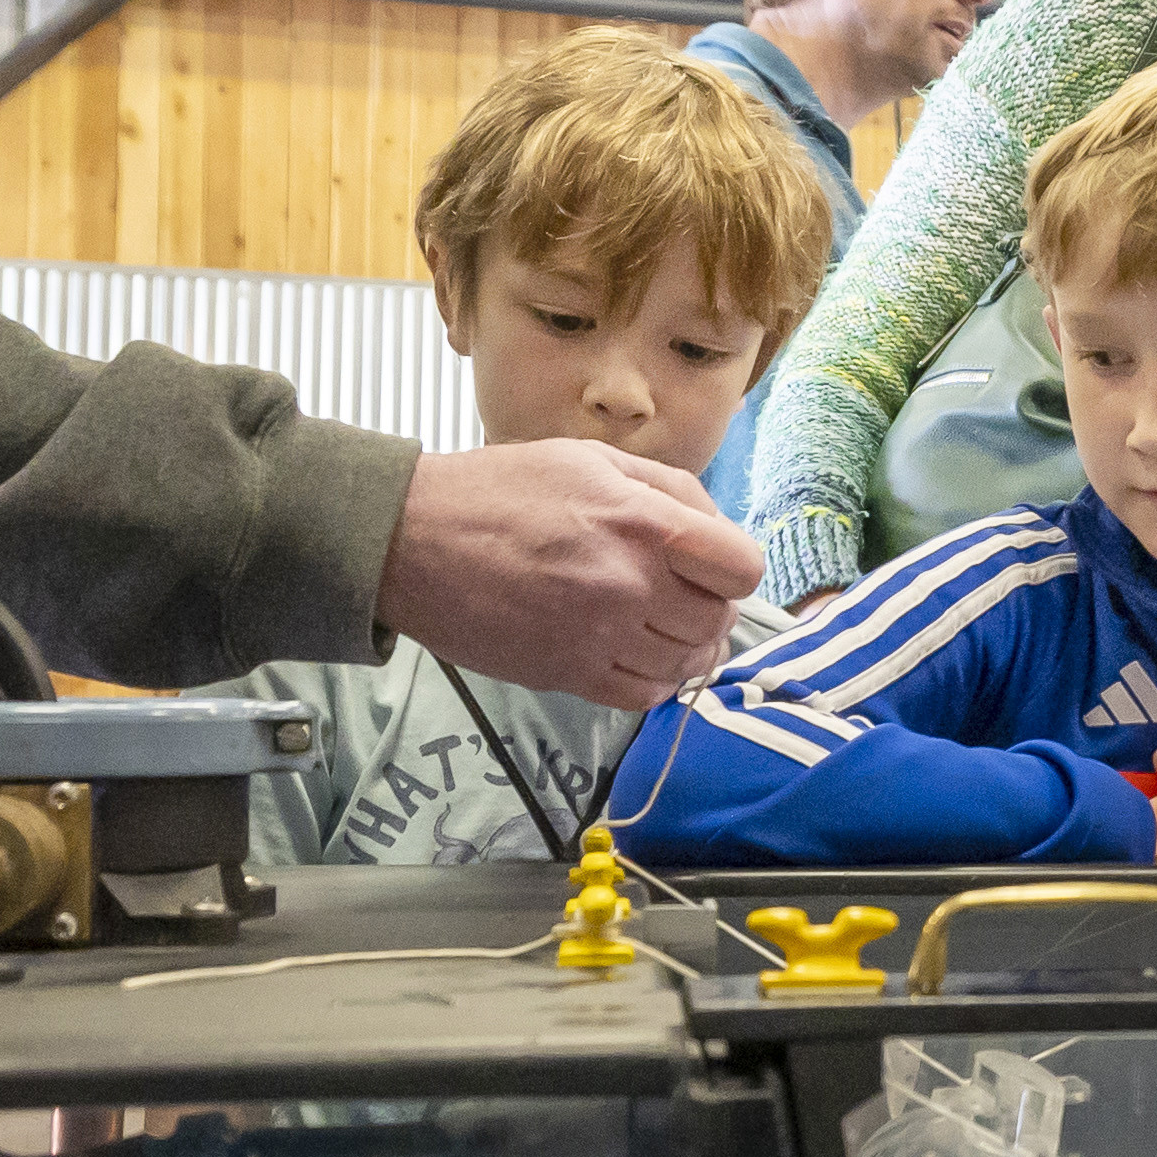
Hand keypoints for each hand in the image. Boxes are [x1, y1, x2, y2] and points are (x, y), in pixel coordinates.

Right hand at [376, 441, 762, 709]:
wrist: (413, 538)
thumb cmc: (500, 489)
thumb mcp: (592, 460)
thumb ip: (668, 490)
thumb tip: (717, 529)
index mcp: (643, 522)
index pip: (742, 569)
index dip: (733, 569)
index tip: (712, 566)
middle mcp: (629, 584)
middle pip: (716, 621)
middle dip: (706, 607)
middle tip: (676, 593)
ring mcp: (598, 636)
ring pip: (684, 665)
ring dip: (680, 647)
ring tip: (652, 623)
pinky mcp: (566, 674)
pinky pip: (641, 696)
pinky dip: (649, 680)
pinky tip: (631, 653)